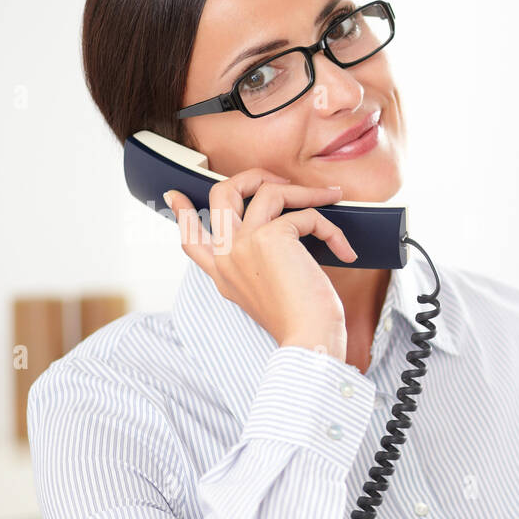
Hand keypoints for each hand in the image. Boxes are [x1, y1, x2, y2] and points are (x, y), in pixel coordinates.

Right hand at [163, 169, 357, 361]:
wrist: (308, 341)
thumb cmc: (300, 324)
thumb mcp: (267, 296)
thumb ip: (258, 268)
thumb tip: (278, 237)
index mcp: (223, 273)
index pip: (191, 239)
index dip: (182, 214)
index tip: (173, 194)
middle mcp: (227, 256)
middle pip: (221, 194)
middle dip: (252, 177)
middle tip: (283, 181)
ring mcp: (243, 244)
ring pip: (268, 191)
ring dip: (306, 191)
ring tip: (331, 197)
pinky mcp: (271, 237)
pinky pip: (306, 215)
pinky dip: (331, 229)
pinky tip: (344, 250)